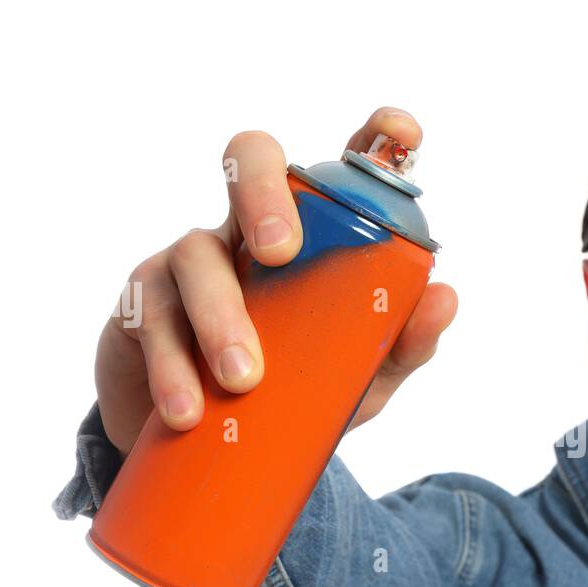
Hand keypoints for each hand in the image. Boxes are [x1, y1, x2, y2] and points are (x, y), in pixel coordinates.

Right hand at [94, 107, 457, 456]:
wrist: (204, 453)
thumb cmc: (289, 396)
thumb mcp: (356, 380)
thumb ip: (400, 343)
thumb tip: (445, 296)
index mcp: (308, 238)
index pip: (337, 172)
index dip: (373, 139)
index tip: (402, 131)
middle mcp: (247, 232)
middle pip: (248, 164)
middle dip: (263, 192)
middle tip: (280, 252)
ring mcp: (189, 263)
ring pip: (196, 254)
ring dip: (220, 316)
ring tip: (244, 377)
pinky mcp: (142, 309)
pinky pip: (151, 321)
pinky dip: (173, 367)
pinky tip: (190, 407)